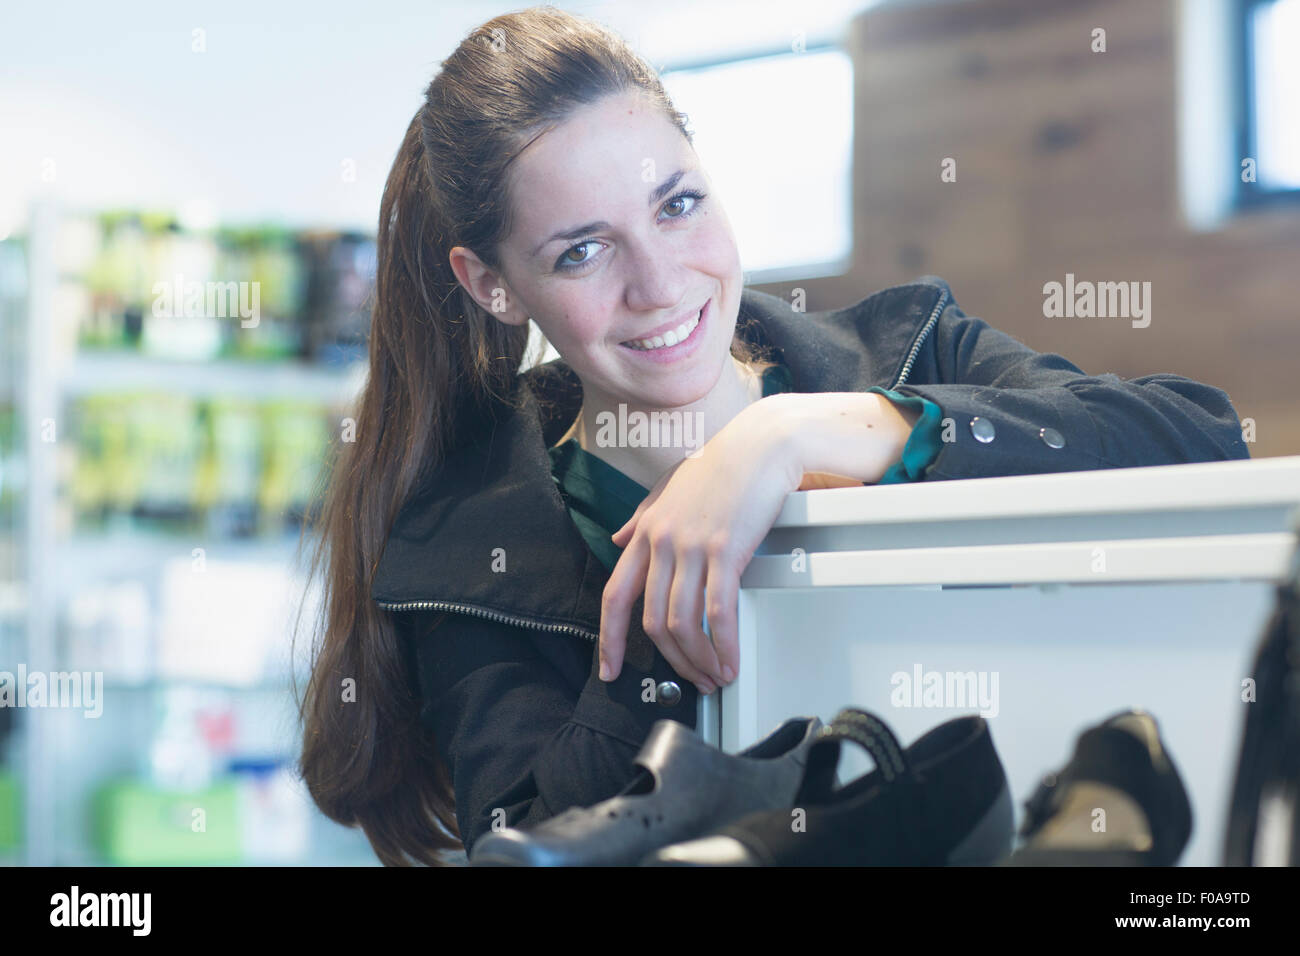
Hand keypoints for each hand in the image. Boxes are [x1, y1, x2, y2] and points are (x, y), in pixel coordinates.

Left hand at [598, 390, 916, 693]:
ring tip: (715, 675)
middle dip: (671, 661)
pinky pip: (717, 611)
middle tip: (690, 681)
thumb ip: (640, 518)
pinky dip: (723, 644)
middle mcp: (661, 541)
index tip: (610, 670)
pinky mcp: (725, 550)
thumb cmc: (721, 465)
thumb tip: (616, 539)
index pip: (615, 595)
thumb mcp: (669, 488)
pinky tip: (730, 659)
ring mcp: (691, 546)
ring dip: (698, 659)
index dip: (609, 639)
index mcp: (645, 530)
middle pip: (651, 620)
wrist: (761, 444)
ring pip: (682, 622)